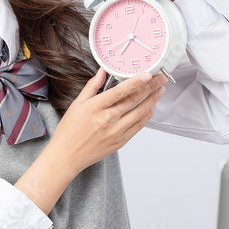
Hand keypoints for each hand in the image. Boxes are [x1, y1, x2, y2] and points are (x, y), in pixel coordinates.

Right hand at [45, 68, 167, 177]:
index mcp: (96, 107)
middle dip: (150, 87)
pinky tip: (151, 107)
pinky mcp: (120, 141)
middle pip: (134, 100)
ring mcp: (116, 131)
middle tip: (161, 78)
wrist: (67, 156)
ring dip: (152, 100)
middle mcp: (108, 119)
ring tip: (160, 90)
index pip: (120, 91)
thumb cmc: (69, 131)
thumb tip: (102, 72)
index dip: (136, 82)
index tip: (148, 74)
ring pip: (140, 113)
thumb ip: (92, 87)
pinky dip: (147, 116)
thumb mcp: (77, 104)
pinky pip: (138, 126)